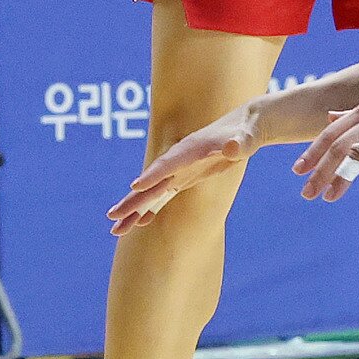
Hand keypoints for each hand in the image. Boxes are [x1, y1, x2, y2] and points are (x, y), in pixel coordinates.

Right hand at [107, 101, 261, 235]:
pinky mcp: (183, 178)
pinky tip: (139, 223)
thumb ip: (240, 143)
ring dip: (135, 209)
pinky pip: (163, 196)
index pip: (169, 163)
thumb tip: (235, 146)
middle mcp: (179, 160)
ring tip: (115, 230)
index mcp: (191, 149)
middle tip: (113, 216)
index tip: (135, 187)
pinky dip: (151, 209)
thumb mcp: (246, 138)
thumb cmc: (245, 132)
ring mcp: (179, 171)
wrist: (242, 128)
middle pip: (153, 182)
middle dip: (133, 199)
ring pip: (153, 193)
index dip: (153, 174)